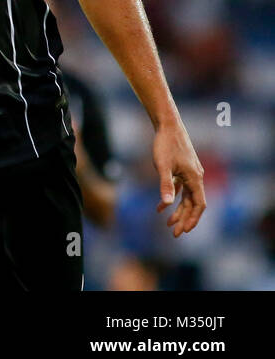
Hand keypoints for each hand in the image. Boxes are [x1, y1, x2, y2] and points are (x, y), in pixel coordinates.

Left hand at [152, 118, 204, 236]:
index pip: (199, 205)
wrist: (167, 125)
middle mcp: (196, 177)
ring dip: (178, 210)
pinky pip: (179, 189)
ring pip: (186, 197)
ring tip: (168, 223)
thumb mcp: (162, 165)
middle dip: (184, 219)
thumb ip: (165, 185)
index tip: (184, 230)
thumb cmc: (165, 144)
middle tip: (175, 233)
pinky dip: (172, 197)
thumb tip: (165, 204)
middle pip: (193, 204)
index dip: (193, 219)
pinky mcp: (182, 169)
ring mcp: (189, 173)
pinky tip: (160, 207)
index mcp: (195, 178)